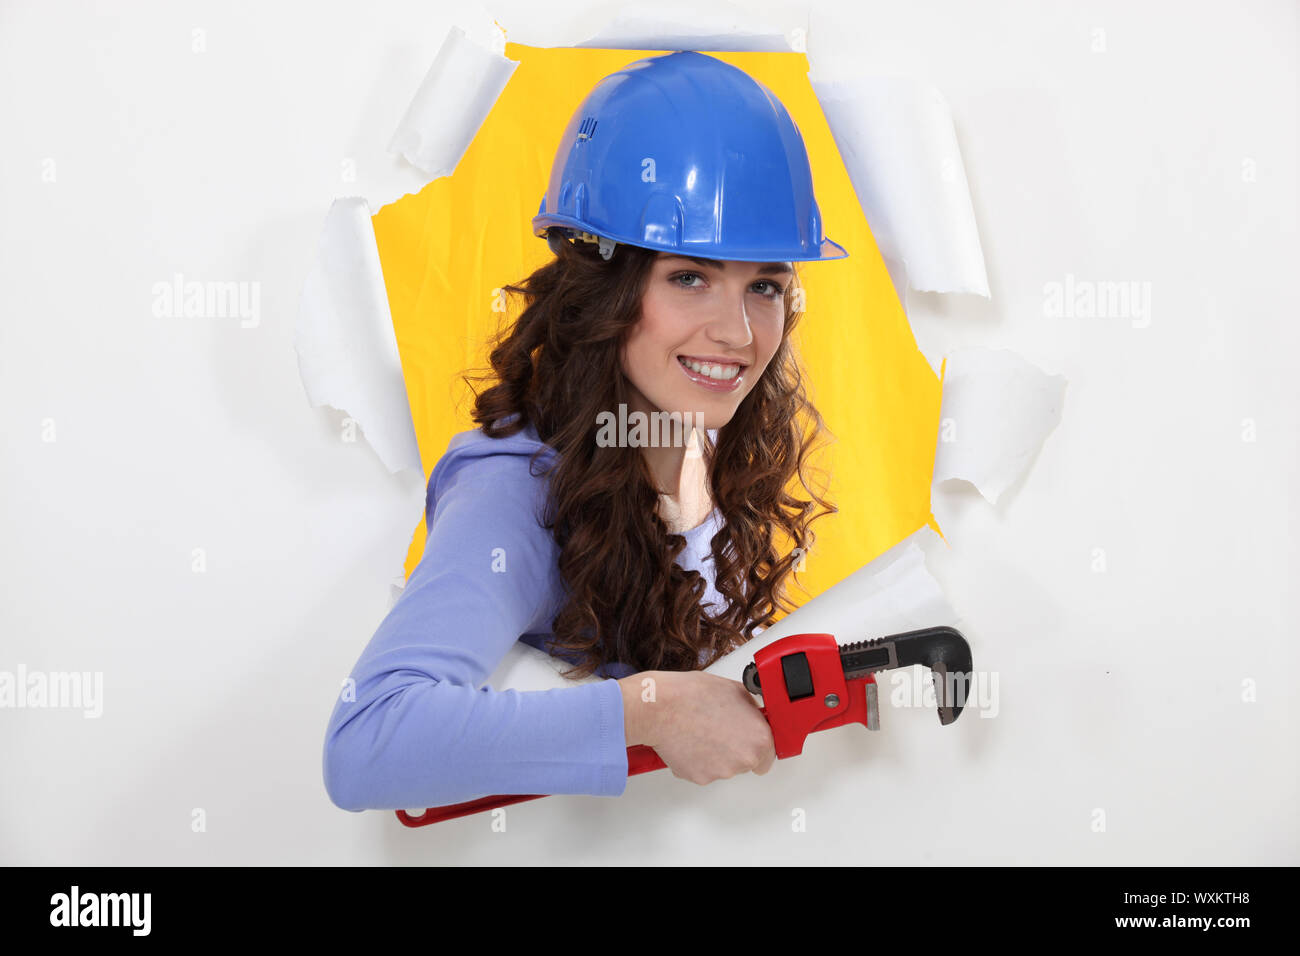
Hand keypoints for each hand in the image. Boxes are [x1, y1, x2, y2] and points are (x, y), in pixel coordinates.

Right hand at [618, 670, 775, 784]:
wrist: (661, 708)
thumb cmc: (693, 696)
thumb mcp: (735, 690)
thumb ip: (751, 709)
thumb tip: (753, 715)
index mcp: (759, 738)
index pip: (769, 754)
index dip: (757, 744)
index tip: (748, 738)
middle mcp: (744, 759)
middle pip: (747, 761)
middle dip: (736, 747)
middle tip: (719, 728)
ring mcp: (722, 771)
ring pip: (724, 766)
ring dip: (716, 753)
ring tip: (701, 730)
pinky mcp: (700, 777)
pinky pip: (704, 770)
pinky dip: (698, 759)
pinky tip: (690, 740)